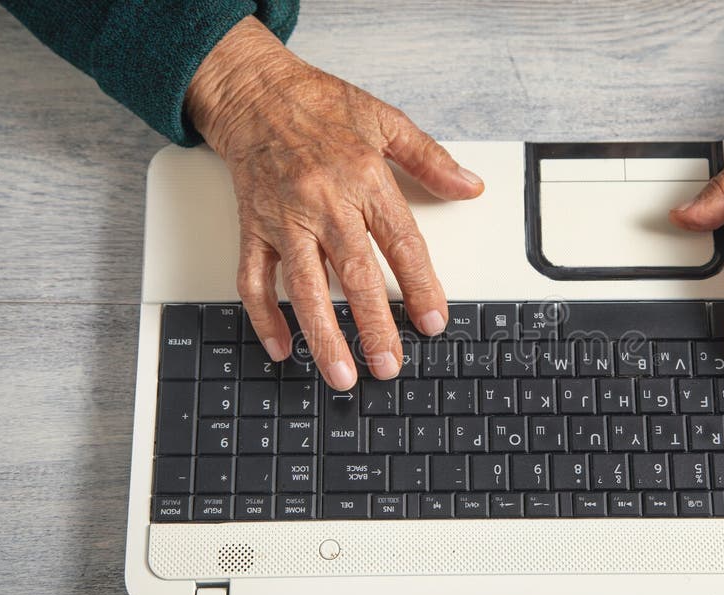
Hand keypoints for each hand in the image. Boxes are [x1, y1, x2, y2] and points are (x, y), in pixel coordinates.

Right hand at [185, 17, 483, 389]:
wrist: (254, 91)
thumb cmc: (318, 105)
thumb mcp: (385, 120)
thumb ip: (430, 159)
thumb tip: (470, 187)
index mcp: (363, 178)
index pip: (401, 243)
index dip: (420, 286)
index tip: (434, 322)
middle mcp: (323, 203)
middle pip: (353, 274)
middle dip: (373, 325)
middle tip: (388, 365)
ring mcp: (285, 219)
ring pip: (302, 286)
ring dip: (322, 334)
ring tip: (340, 373)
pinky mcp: (253, 227)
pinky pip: (253, 278)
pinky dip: (264, 316)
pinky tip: (280, 348)